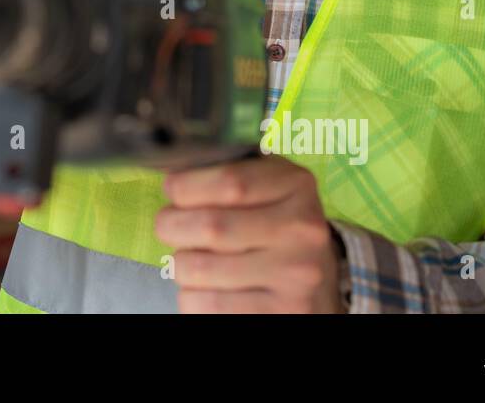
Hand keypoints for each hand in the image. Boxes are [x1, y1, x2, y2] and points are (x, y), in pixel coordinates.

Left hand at [156, 155, 344, 312]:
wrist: (315, 282)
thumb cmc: (272, 225)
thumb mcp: (266, 186)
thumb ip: (227, 172)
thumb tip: (171, 171)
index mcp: (296, 185)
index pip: (229, 180)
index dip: (186, 185)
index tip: (172, 189)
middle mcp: (303, 229)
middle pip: (210, 226)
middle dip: (171, 225)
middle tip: (169, 226)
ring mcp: (295, 275)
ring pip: (198, 268)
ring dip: (180, 264)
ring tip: (193, 258)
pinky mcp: (280, 312)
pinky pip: (205, 305)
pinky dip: (191, 295)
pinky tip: (207, 287)